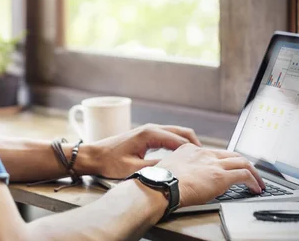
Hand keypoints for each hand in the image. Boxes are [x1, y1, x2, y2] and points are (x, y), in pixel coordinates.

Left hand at [82, 124, 201, 178]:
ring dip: (187, 143)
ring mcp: (148, 131)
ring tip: (197, 157)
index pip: (179, 139)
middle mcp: (150, 129)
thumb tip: (175, 169)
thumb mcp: (134, 168)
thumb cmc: (109, 162)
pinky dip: (177, 143)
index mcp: (149, 134)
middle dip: (195, 144)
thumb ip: (156, 167)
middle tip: (206, 158)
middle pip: (181, 132)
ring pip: (174, 133)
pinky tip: (182, 155)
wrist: (93, 156)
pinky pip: (167, 137)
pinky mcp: (145, 136)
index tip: (204, 159)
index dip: (193, 149)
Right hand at [157, 144, 265, 206]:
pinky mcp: (222, 176)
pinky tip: (255, 188)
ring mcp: (214, 163)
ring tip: (258, 182)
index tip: (226, 167)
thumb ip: (178, 169)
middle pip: (231, 154)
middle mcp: (204, 154)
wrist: (161, 185)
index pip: (213, 153)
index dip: (223, 161)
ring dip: (253, 173)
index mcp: (190, 150)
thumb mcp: (167, 168)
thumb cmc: (160, 181)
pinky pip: (245, 175)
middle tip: (249, 172)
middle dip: (243, 163)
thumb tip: (179, 178)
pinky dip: (253, 181)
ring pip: (242, 162)